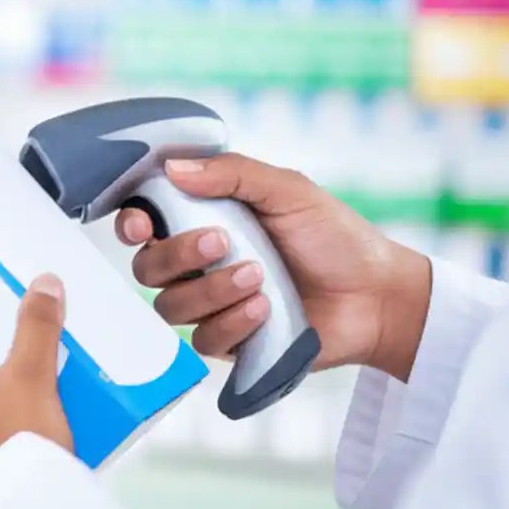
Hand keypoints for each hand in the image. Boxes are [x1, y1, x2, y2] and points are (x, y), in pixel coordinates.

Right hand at [116, 155, 431, 381]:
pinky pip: (203, 340)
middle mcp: (199, 264)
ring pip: (171, 307)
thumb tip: (173, 166)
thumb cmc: (334, 237)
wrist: (376, 296)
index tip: (142, 223)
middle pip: (148, 267)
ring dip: (211, 290)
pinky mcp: (230, 342)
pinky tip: (265, 310)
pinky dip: (232, 323)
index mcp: (203, 220)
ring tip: (259, 278)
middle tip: (222, 242)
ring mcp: (212, 305)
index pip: (144, 223)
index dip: (131, 223)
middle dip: (177, 255)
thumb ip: (232, 173)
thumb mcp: (288, 191)